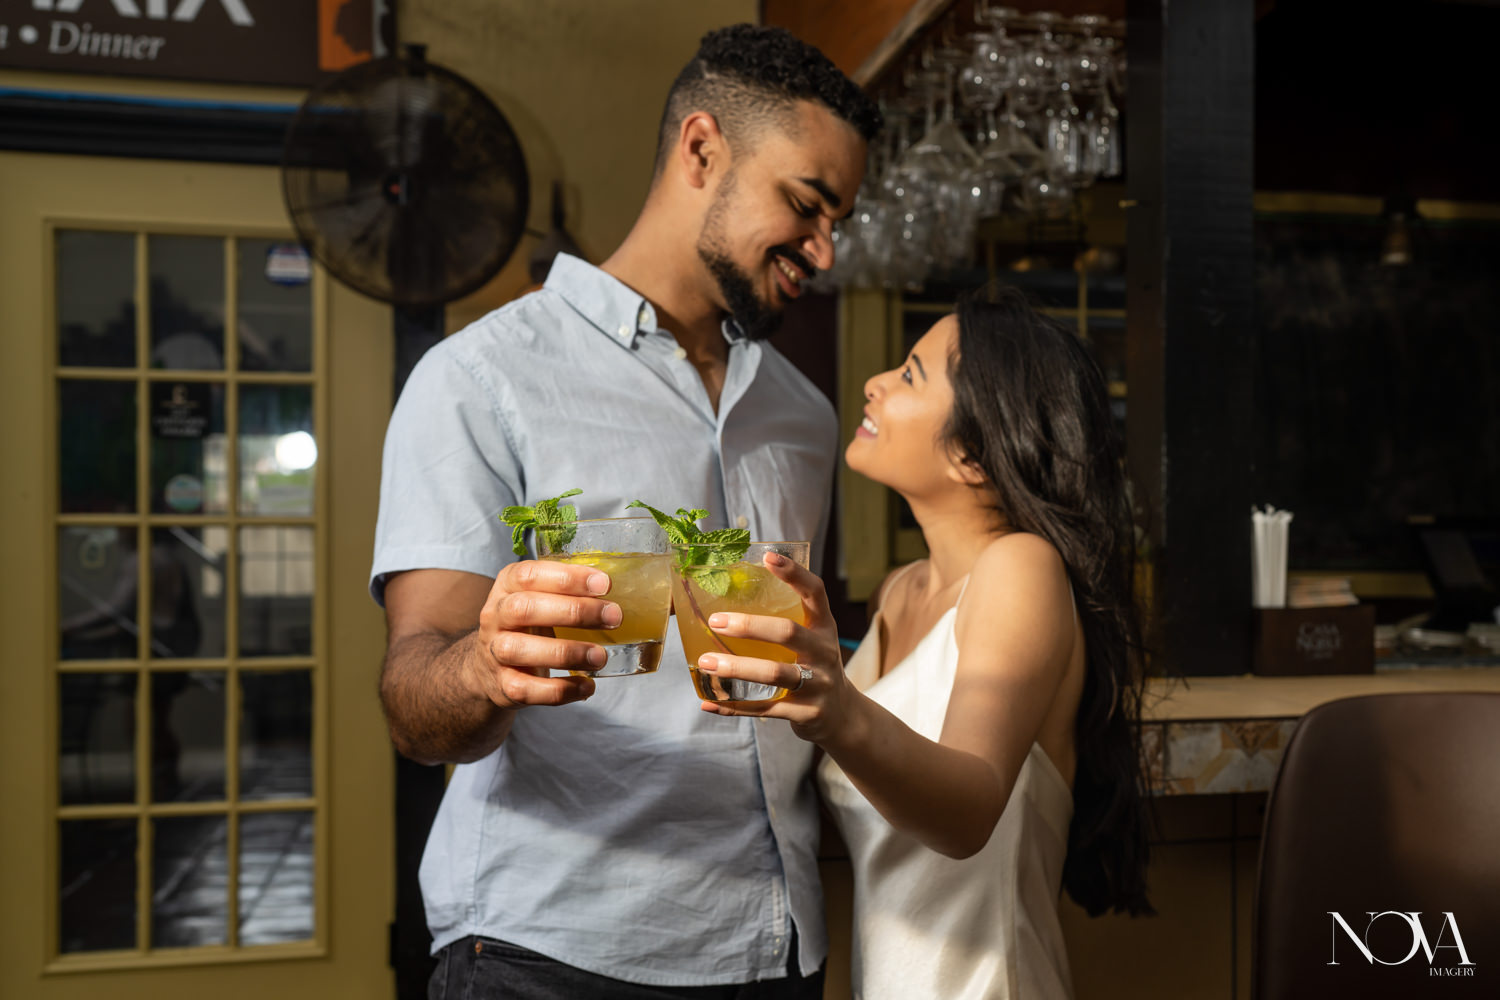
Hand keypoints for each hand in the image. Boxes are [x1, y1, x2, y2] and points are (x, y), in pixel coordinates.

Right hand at [467, 559, 621, 708]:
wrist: (490, 667)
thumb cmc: (529, 624)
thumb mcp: (541, 598)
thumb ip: (569, 590)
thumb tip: (626, 586)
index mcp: (507, 586)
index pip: (529, 575)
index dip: (567, 578)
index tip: (604, 584)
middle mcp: (495, 616)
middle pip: (525, 608)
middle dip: (574, 612)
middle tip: (614, 617)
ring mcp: (495, 652)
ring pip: (522, 650)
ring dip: (567, 653)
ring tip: (601, 656)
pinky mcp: (503, 686)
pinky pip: (528, 690)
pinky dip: (561, 691)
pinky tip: (587, 686)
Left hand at [695, 553, 852, 744]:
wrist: (843, 715)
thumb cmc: (814, 668)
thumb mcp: (812, 641)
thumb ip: (784, 623)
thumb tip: (728, 601)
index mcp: (824, 628)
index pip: (815, 593)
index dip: (795, 574)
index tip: (769, 557)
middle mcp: (824, 653)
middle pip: (788, 633)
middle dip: (749, 626)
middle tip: (716, 621)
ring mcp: (817, 685)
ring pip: (774, 673)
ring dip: (736, 668)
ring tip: (706, 661)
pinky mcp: (806, 713)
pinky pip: (764, 708)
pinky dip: (733, 706)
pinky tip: (708, 701)